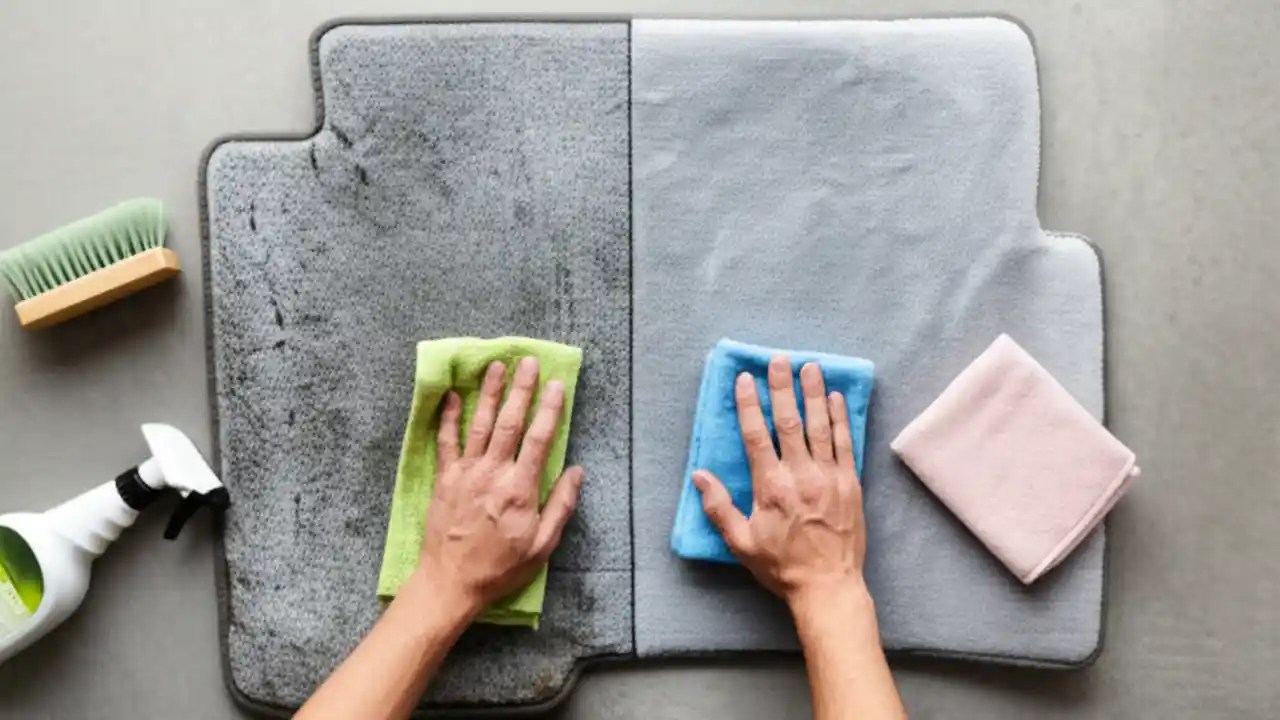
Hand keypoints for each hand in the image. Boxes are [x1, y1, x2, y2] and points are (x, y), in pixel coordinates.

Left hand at [417, 357, 583, 616]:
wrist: (451, 583)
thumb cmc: (501, 568)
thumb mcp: (543, 546)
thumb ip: (561, 506)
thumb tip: (577, 472)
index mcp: (520, 489)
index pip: (540, 439)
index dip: (550, 409)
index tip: (557, 385)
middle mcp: (493, 474)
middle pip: (509, 422)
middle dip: (521, 389)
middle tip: (528, 361)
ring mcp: (465, 474)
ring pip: (479, 424)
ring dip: (488, 392)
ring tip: (496, 366)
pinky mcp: (444, 479)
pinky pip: (446, 442)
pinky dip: (449, 417)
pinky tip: (454, 395)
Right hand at [693, 355, 867, 607]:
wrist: (828, 587)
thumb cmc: (781, 567)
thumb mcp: (740, 543)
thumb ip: (719, 507)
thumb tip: (698, 476)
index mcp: (770, 487)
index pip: (756, 435)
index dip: (749, 405)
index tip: (745, 379)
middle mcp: (800, 475)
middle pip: (789, 422)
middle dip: (782, 388)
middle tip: (779, 360)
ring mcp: (829, 477)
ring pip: (820, 426)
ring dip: (814, 394)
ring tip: (810, 367)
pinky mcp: (851, 483)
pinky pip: (846, 443)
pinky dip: (841, 418)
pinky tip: (837, 398)